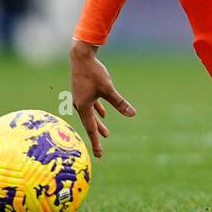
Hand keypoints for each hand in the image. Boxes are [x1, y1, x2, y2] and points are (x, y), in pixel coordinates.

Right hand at [70, 40, 135, 157]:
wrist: (81, 56)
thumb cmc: (94, 72)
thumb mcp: (108, 88)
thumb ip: (119, 103)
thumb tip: (132, 114)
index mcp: (83, 107)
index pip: (91, 129)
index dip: (96, 142)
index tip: (99, 155)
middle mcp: (79, 105)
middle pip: (90, 124)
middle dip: (97, 136)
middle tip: (100, 151)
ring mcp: (80, 98)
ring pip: (91, 115)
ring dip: (98, 124)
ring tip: (106, 133)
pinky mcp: (83, 91)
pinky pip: (91, 106)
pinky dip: (97, 111)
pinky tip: (104, 114)